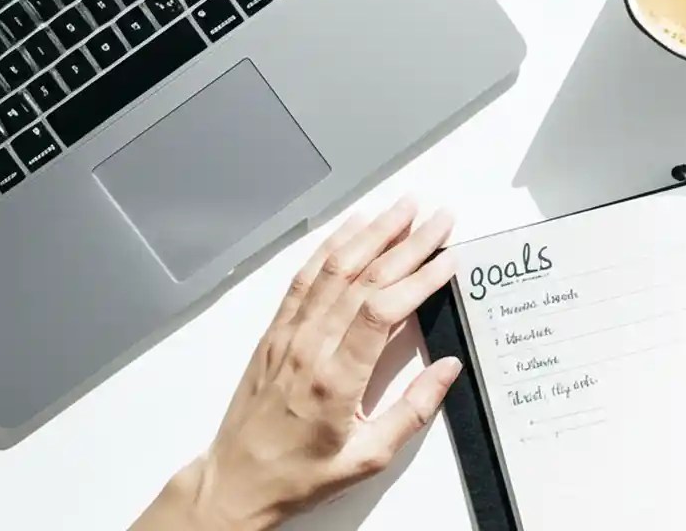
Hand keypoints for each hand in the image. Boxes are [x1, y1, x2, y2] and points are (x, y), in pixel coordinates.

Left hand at [133, 198, 461, 530]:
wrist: (236, 479)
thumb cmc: (301, 474)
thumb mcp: (368, 457)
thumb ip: (413, 410)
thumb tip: (449, 368)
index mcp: (335, 380)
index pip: (382, 310)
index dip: (418, 279)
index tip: (448, 259)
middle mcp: (309, 346)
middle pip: (364, 278)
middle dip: (408, 243)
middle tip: (440, 218)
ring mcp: (289, 332)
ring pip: (335, 268)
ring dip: (372, 232)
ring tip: (404, 207)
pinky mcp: (276, 329)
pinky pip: (305, 277)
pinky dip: (331, 245)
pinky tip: (353, 226)